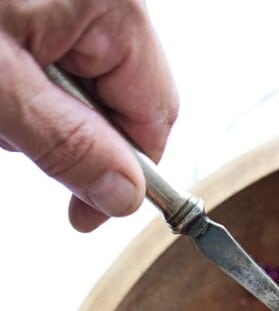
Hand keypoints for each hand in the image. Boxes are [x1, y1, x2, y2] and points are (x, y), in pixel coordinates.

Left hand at [0, 0, 177, 230]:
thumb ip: (67, 145)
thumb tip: (123, 195)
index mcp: (110, 3)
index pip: (154, 112)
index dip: (126, 174)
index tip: (84, 212)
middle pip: (117, 96)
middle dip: (65, 131)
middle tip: (8, 130)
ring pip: (75, 80)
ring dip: (30, 106)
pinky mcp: (33, 1)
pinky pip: (44, 50)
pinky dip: (14, 75)